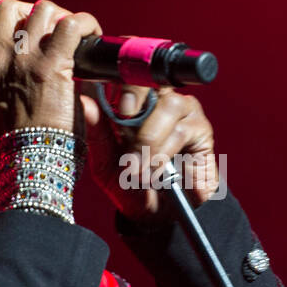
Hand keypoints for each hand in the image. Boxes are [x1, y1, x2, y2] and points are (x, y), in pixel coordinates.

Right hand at [0, 0, 101, 134]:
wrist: (32, 164)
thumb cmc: (19, 144)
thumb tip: (21, 64)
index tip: (10, 25)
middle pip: (7, 6)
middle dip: (31, 13)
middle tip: (49, 34)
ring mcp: (22, 60)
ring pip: (42, 9)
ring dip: (60, 19)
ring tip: (72, 39)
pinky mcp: (52, 65)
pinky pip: (71, 24)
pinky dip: (85, 25)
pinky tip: (90, 38)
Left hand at [80, 84, 219, 224]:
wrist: (157, 215)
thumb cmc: (130, 185)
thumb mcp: (104, 163)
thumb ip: (96, 133)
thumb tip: (85, 99)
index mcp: (134, 101)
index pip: (130, 71)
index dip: (123, 77)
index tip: (115, 104)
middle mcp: (161, 98)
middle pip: (151, 78)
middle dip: (134, 102)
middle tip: (125, 131)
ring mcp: (184, 111)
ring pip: (168, 105)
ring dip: (149, 139)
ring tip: (139, 168)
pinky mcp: (201, 129)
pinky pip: (181, 130)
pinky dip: (164, 152)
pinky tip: (156, 171)